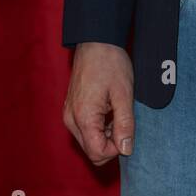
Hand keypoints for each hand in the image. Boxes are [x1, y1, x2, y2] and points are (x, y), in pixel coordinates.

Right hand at [63, 42, 134, 166]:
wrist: (96, 42)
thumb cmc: (111, 64)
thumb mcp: (124, 94)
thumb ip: (125, 124)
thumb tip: (126, 150)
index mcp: (83, 117)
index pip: (97, 153)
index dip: (117, 149)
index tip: (127, 131)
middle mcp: (71, 120)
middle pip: (91, 151)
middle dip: (111, 143)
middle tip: (123, 120)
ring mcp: (68, 115)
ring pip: (88, 142)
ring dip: (105, 135)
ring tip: (116, 112)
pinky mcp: (70, 110)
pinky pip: (85, 130)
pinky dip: (98, 127)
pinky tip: (108, 110)